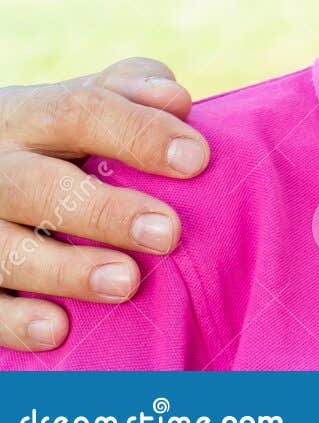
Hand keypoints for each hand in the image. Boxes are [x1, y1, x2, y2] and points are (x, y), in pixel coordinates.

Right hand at [0, 58, 209, 350]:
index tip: (196, 159)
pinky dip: (14, 321)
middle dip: (104, 211)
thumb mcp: (86, 101)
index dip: (140, 133)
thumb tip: (177, 100)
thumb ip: (131, 93)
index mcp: (27, 116)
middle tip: (168, 233)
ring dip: (65, 270)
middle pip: (36, 187)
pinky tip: (57, 329)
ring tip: (126, 282)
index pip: (81, 111)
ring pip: (3, 251)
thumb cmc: (58, 136)